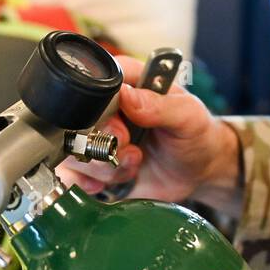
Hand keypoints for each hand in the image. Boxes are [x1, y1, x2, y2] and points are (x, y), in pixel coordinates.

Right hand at [57, 55, 242, 213]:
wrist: (199, 171)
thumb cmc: (195, 134)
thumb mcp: (188, 116)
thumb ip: (160, 105)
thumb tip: (128, 96)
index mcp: (126, 84)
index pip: (92, 86)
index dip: (102, 112)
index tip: (124, 129)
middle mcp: (104, 110)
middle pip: (75, 124)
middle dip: (104, 146)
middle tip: (134, 150)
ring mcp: (95, 138)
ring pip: (73, 154)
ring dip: (105, 168)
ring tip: (134, 163)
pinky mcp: (92, 167)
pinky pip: (70, 176)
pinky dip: (87, 184)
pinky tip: (110, 183)